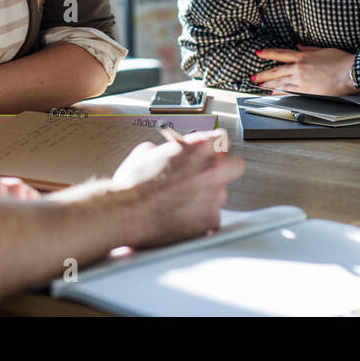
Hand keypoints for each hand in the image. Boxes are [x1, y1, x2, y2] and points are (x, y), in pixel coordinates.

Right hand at [110, 130, 243, 247]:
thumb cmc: (132, 184)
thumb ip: (168, 150)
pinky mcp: (210, 221)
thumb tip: (170, 153)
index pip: (222, 139)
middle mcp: (210, 170)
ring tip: (184, 202)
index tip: (211, 153)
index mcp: (198, 148)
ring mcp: (213, 197)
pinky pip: (212, 218)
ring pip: (222, 195)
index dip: (215, 147)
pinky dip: (200, 220)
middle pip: (236, 166)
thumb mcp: (147, 152)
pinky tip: (182, 218)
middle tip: (208, 177)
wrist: (124, 212)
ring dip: (208, 198)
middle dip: (224, 170)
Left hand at [252, 44, 356, 94]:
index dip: (268, 53)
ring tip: (259, 86)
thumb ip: (309, 49)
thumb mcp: (323, 50)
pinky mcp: (306, 91)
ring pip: (280, 83)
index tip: (258, 53)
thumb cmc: (340, 60)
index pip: (280, 53)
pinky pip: (289, 91)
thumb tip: (298, 46)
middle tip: (253, 77)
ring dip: (268, 85)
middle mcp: (299, 68)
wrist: (349, 72)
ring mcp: (302, 80)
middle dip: (263, 74)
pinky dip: (279, 92)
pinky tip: (273, 93)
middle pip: (276, 71)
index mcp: (303, 56)